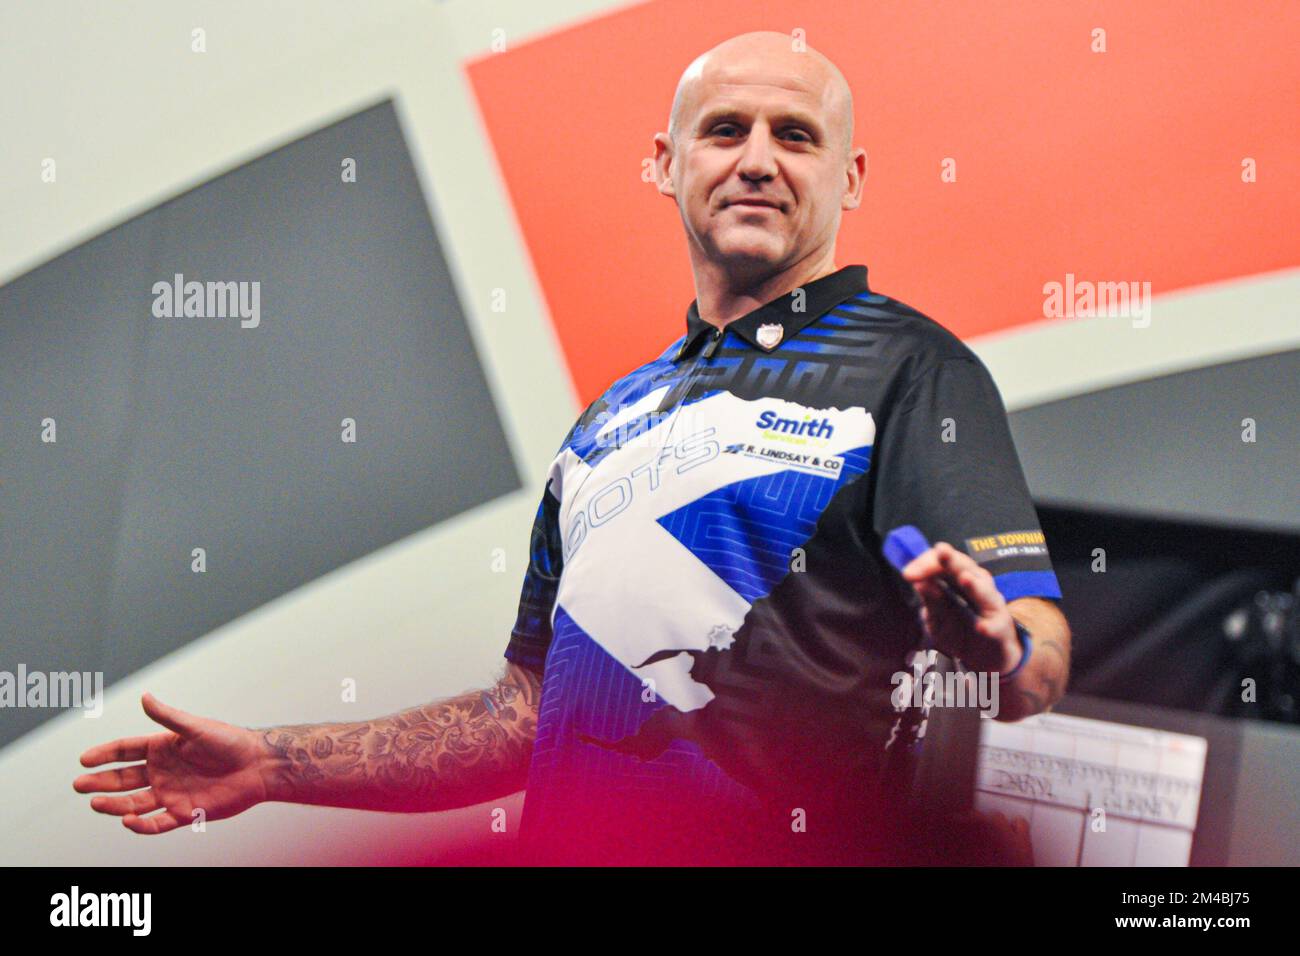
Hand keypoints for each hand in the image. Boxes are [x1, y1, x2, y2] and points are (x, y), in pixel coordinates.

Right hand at [74, 692, 272, 833]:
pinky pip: (156, 823)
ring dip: (113, 805)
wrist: (259, 766)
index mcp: (163, 748)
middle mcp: (162, 771)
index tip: (83, 760)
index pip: (126, 751)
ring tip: (95, 804)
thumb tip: (144, 697)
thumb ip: (168, 717)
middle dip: (100, 782)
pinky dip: (141, 825)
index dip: (104, 755)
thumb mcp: (196, 727)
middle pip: (123, 778)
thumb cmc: (231, 742)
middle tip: (79, 784)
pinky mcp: (184, 813)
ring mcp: (171, 793)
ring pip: (134, 802)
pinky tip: (128, 821)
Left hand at [901, 541, 1020, 673]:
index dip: (926, 563)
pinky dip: (989, 627)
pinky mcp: (1000, 630)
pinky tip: (981, 627)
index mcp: (959, 580)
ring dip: (975, 586)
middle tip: (940, 551)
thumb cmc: (959, 631)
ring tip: (964, 578)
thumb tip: (919, 584)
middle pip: (965, 568)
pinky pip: (995, 627)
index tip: (907, 574)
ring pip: (985, 593)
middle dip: (951, 560)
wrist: (986, 659)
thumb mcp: (937, 619)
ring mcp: (992, 607)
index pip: (943, 562)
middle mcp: (978, 587)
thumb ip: (931, 603)